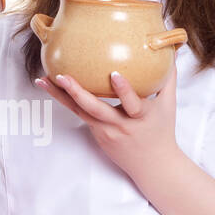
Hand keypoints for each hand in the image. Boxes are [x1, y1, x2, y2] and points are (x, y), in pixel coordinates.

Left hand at [35, 59, 179, 183]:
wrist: (153, 166)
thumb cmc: (162, 132)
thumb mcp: (168, 105)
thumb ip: (167, 77)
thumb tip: (171, 48)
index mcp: (141, 117)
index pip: (132, 104)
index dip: (123, 90)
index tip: (114, 74)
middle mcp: (120, 125)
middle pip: (96, 109)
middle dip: (78, 93)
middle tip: (62, 77)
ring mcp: (105, 132)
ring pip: (80, 112)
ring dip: (60, 96)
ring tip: (44, 80)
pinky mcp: (97, 135)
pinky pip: (80, 115)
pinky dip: (66, 101)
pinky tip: (52, 87)